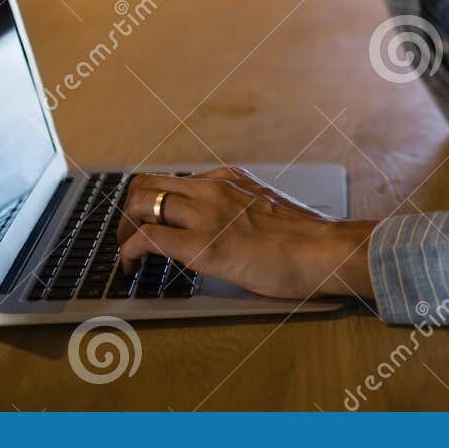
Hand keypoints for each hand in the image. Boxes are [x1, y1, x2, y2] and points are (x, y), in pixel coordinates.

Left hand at [116, 166, 376, 299]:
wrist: (323, 251)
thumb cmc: (307, 239)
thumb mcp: (268, 210)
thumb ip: (242, 211)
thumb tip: (229, 231)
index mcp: (230, 179)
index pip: (175, 180)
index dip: (154, 200)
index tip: (149, 218)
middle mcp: (212, 188)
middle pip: (148, 184)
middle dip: (130, 210)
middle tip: (128, 234)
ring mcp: (205, 214)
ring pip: (141, 204)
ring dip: (125, 228)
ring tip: (126, 253)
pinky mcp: (200, 244)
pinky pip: (146, 239)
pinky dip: (127, 252)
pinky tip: (129, 267)